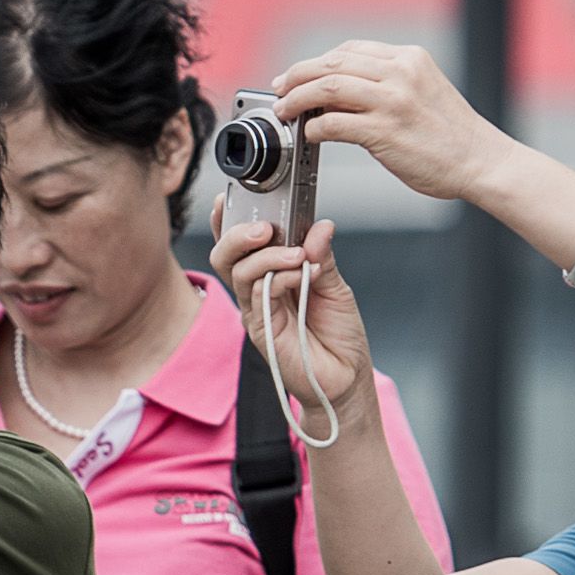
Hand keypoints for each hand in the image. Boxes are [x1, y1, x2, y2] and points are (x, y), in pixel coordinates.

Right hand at [211, 210, 374, 433]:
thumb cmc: (338, 335)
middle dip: (239, 233)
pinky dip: (281, 278)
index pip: (242, 244)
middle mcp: (258, 292)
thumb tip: (319, 226)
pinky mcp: (261, 331)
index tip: (231, 196)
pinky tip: (303, 275)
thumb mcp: (336, 286)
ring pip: (240, 272)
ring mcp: (256, 312)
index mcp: (271, 275)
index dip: (230, 220)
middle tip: (266, 227)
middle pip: (226, 255)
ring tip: (298, 255)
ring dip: (268, 256)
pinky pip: (258, 296)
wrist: (347, 377)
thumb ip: (322, 257)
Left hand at [271, 40, 510, 205]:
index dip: (317, 62)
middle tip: (279, 90)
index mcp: (409, 58)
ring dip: (297, 99)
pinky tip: (309, 135)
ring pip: (327, 87)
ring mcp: (392, 101)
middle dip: (298, 75)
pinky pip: (335, 123)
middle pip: (332, 63)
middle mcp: (400, 72)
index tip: (299, 75)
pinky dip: (314, 128)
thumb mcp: (423, 92)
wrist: (481, 161)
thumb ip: (387, 85)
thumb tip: (340, 96)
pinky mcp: (385, 131)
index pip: (350, 49)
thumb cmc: (452, 136)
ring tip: (284, 111)